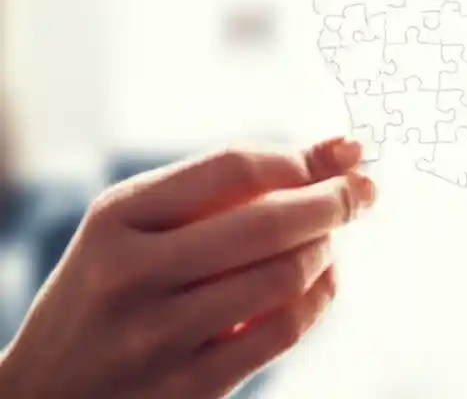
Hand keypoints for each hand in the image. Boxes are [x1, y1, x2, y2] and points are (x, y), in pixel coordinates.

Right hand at [0, 137, 375, 398]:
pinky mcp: (187, 388)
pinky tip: (319, 282)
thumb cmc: (113, 288)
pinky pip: (282, 332)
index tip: (344, 157)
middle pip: (268, 222)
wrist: (46, 394)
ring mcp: (158, 337)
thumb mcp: (139, 225)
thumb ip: (231, 184)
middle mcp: (132, 275)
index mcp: (117, 219)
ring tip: (328, 240)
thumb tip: (345, 150)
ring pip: (284, 276)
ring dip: (325, 250)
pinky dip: (317, 299)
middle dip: (334, 202)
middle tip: (362, 194)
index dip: (301, 159)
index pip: (232, 167)